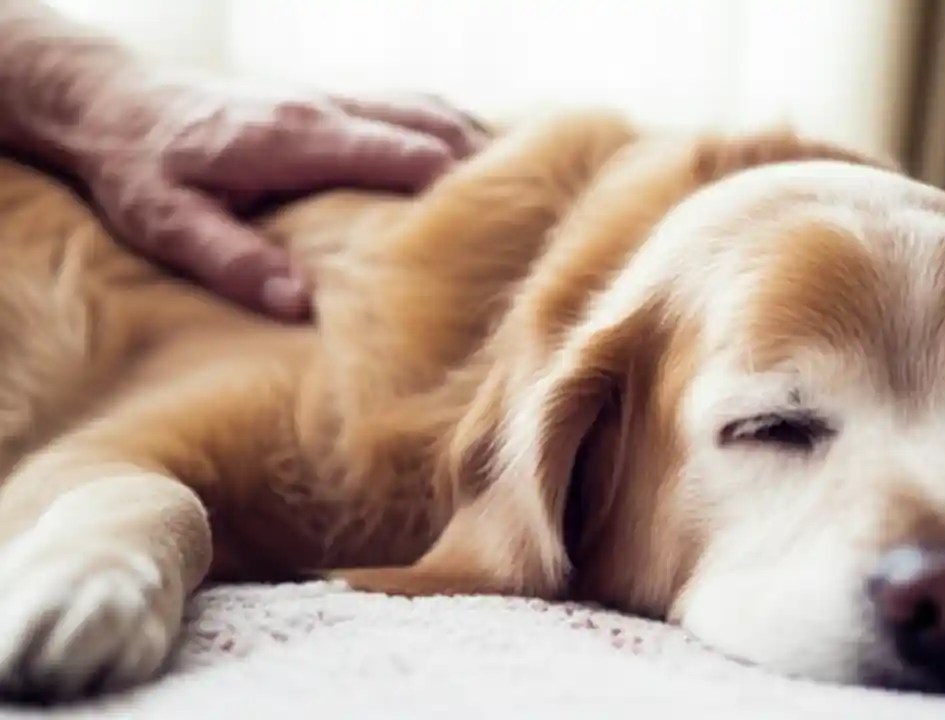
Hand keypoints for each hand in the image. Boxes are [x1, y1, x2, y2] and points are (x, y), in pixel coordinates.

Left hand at [73, 75, 486, 318]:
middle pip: (435, 123)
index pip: (407, 152)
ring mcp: (331, 98)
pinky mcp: (328, 102)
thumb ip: (233, 260)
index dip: (459, 188)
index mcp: (300, 138)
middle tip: (531, 215)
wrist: (108, 100)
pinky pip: (409, 105)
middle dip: (486, 166)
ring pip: (429, 107)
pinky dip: (450, 128)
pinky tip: (471, 157)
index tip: (496, 230)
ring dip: (476, 143)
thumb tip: (300, 302)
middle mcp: (327, 109)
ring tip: (522, 189)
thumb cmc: (138, 167)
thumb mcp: (167, 223)